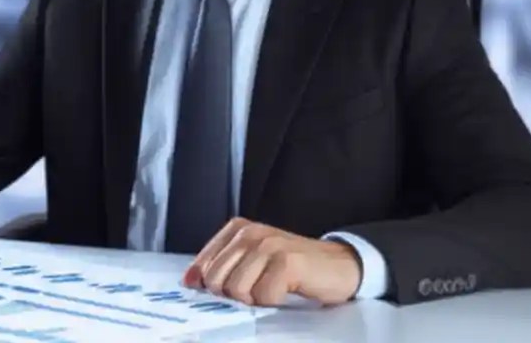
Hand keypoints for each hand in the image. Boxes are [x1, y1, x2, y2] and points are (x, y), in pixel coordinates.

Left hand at [183, 218, 360, 306]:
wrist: (339, 264)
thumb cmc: (293, 267)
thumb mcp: (253, 260)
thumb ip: (223, 266)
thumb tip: (190, 281)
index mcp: (237, 229)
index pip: (203, 264)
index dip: (208, 285)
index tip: (225, 292)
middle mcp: (250, 232)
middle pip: (216, 280)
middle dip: (234, 294)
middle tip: (258, 290)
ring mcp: (269, 245)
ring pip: (237, 290)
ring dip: (256, 299)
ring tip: (273, 288)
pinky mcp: (287, 262)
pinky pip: (263, 296)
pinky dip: (274, 301)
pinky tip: (287, 289)